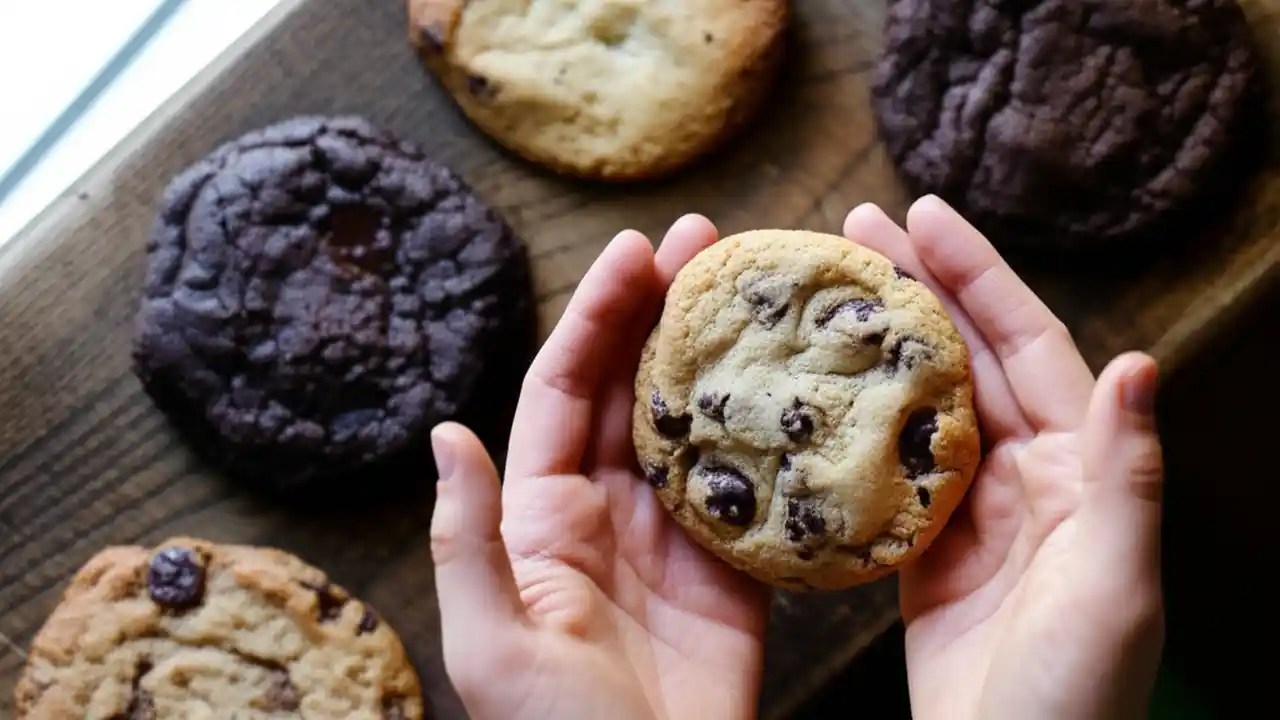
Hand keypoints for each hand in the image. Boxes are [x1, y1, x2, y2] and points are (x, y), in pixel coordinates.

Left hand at [428, 216, 768, 719]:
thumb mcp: (491, 640)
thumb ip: (468, 536)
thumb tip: (444, 432)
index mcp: (541, 514)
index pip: (565, 388)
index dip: (597, 315)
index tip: (636, 251)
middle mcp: (604, 509)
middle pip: (633, 384)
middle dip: (664, 306)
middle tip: (711, 237)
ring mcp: (673, 533)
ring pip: (694, 418)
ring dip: (719, 350)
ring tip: (757, 283)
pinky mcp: (733, 566)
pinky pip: (751, 480)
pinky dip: (771, 427)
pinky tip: (797, 378)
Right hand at [843, 197, 1164, 719]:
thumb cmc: (1076, 697)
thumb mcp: (1113, 586)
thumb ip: (1126, 476)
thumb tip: (1137, 364)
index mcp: (1079, 472)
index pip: (1028, 348)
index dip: (978, 277)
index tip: (923, 216)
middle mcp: (1029, 479)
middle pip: (966, 361)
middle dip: (914, 290)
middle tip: (850, 232)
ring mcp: (972, 514)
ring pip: (919, 406)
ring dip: (876, 349)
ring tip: (822, 296)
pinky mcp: (921, 553)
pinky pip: (886, 470)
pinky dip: (851, 425)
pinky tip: (812, 394)